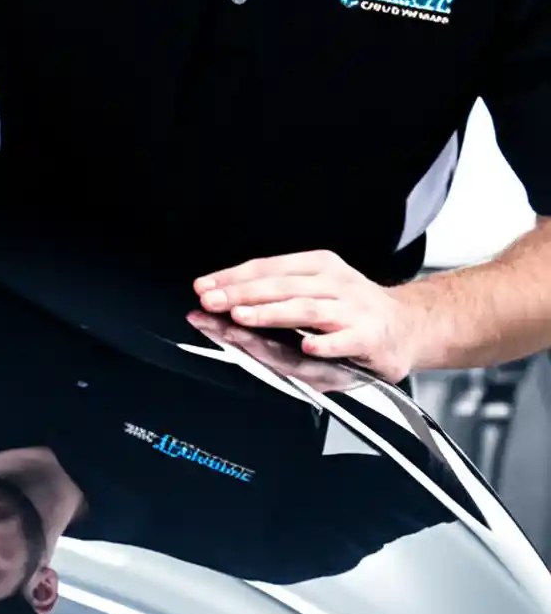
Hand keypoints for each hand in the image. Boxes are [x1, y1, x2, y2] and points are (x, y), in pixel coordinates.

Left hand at [193, 250, 424, 380]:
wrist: (408, 326)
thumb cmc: (353, 309)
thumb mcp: (314, 288)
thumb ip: (274, 294)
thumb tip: (224, 298)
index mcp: (317, 266)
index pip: (268, 267)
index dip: (233, 277)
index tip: (204, 287)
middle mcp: (334, 283)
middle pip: (282, 285)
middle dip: (242, 294)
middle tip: (213, 302)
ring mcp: (353, 310)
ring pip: (307, 309)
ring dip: (272, 313)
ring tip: (243, 318)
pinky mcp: (369, 338)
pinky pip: (345, 340)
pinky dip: (326, 344)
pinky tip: (308, 346)